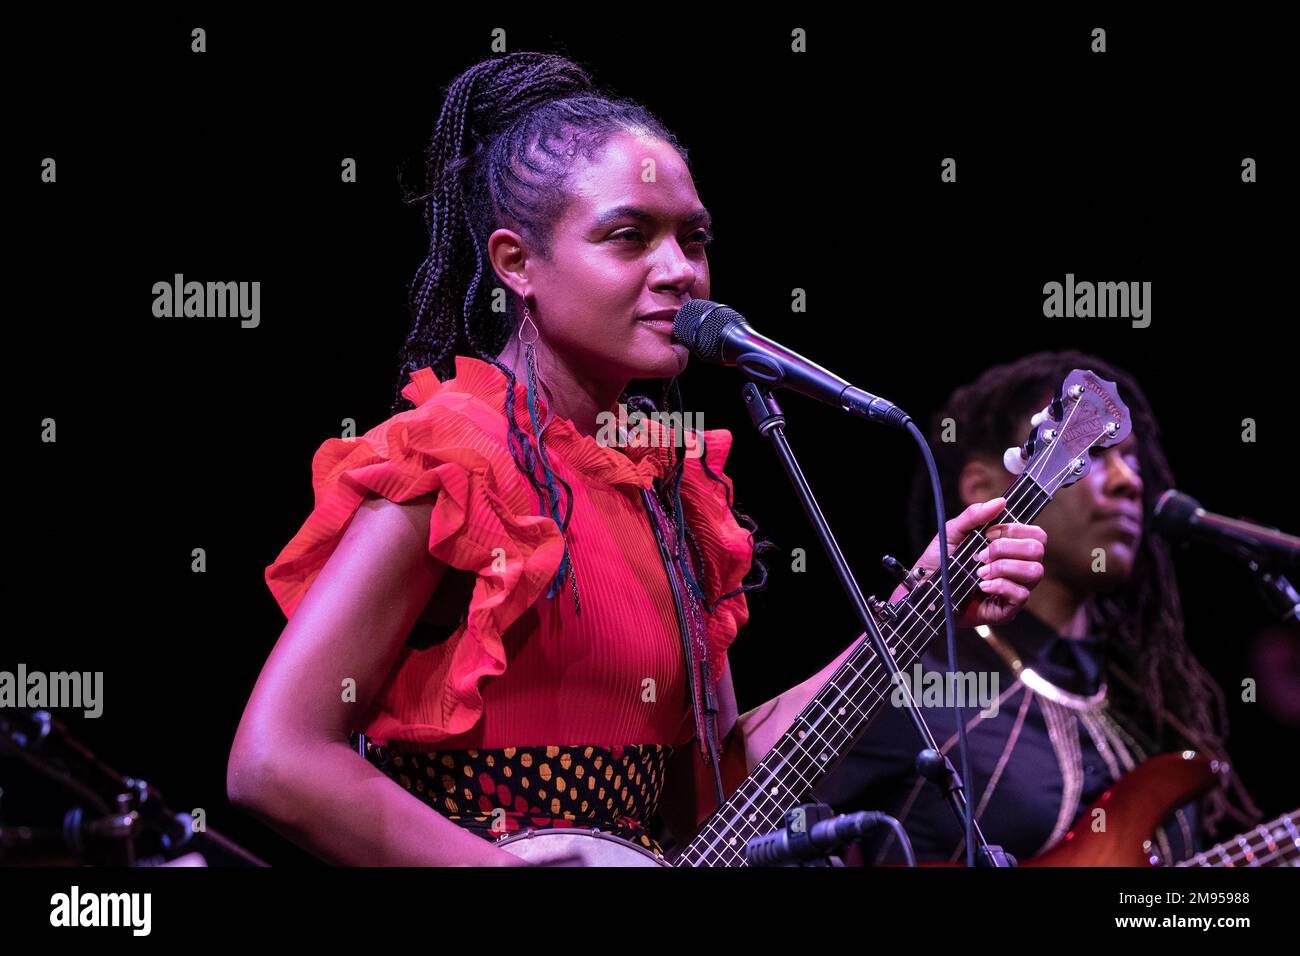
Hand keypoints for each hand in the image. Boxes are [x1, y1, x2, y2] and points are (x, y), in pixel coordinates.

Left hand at [892, 497, 1045, 626]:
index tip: (988, 534)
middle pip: (1037, 550)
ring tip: (979, 572)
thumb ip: (974, 515)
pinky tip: (982, 586)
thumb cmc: (939, 562)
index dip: (1015, 531)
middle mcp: (1016, 567)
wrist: (923, 589)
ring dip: (1003, 568)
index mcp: (1009, 548)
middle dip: (1005, 549)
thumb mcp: (952, 532)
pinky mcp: (1007, 609)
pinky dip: (1001, 586)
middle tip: (980, 555)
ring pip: (1034, 572)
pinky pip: (1021, 595)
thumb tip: (1000, 502)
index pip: (1036, 535)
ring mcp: (1014, 588)